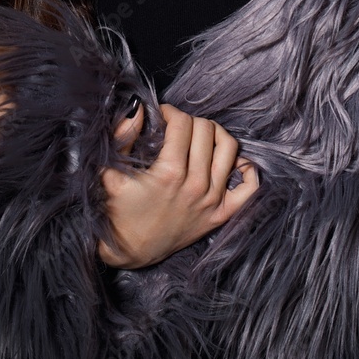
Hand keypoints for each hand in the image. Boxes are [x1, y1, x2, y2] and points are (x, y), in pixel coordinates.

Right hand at [98, 102, 258, 269]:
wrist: (129, 251)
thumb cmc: (118, 211)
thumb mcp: (109, 172)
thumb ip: (122, 136)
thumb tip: (138, 108)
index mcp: (169, 173)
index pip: (182, 123)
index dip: (169, 111)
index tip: (160, 116)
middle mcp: (195, 185)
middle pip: (206, 130)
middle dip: (189, 120)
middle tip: (175, 127)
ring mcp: (212, 201)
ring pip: (229, 148)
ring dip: (215, 134)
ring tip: (199, 136)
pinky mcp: (221, 215)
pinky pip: (249, 187)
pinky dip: (246, 169)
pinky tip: (230, 161)